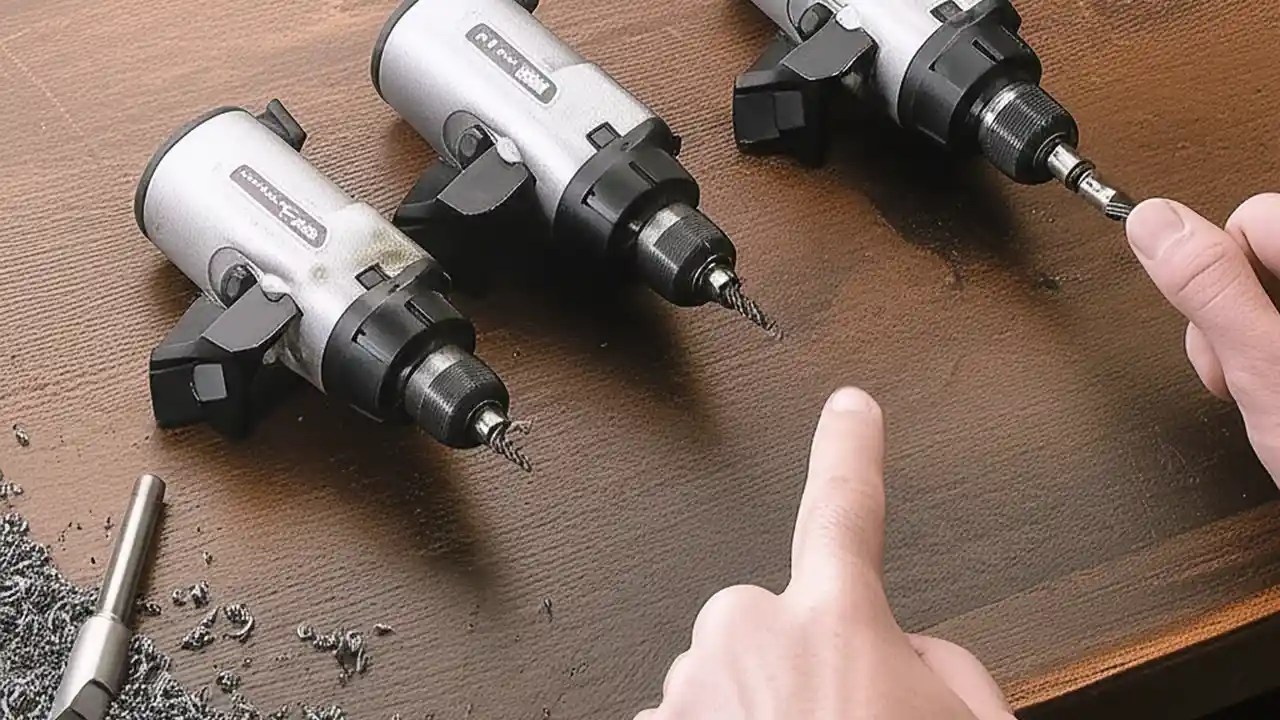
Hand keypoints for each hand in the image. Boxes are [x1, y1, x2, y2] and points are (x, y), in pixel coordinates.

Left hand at [637, 388, 1014, 719]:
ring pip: (724, 680)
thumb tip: (905, 650)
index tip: (848, 407)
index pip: (847, 508)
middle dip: (801, 664)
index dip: (851, 450)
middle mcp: (746, 636)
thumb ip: (943, 665)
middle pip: (772, 621)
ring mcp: (688, 691)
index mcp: (836, 622)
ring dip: (755, 716)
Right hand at [1126, 195, 1279, 481]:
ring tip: (1267, 400)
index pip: (1256, 217)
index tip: (1228, 341)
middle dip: (1234, 316)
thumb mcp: (1268, 373)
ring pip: (1275, 294)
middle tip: (1241, 380)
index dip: (1221, 279)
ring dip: (1255, 342)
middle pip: (1266, 252)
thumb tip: (1154, 221)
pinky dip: (1279, 358)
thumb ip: (1211, 289)